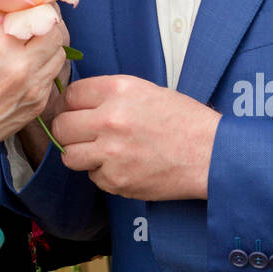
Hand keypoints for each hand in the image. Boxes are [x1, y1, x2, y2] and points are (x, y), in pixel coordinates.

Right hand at [0, 14, 68, 209]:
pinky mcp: (38, 105)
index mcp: (1, 49)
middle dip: (48, 25)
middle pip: (55, 33)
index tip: (33, 5)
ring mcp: (34, 89)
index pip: (35, 16)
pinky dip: (45, 67)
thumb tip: (15, 18)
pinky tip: (29, 69)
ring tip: (34, 45)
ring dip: (50, 46)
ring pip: (59, 55)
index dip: (37, 8)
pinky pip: (51, 77)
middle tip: (37, 22)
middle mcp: (23, 68)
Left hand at [52, 75, 221, 200]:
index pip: (70, 95)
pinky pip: (93, 177)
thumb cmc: (184, 120)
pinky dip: (103, 173)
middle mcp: (110, 120)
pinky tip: (123, 165)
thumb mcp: (145, 90)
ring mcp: (112, 153)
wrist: (210, 154)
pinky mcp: (117, 181)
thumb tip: (78, 103)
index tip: (77, 110)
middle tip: (82, 133)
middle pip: (62, 126)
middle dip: (69, 130)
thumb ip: (109, 94)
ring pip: (69, 155)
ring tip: (100, 151)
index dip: (73, 104)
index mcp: (118, 90)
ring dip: (81, 153)